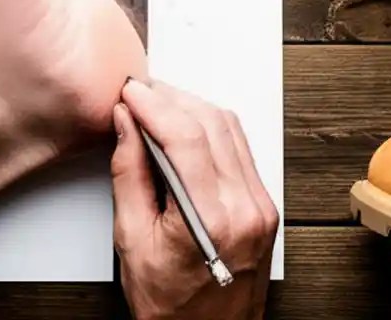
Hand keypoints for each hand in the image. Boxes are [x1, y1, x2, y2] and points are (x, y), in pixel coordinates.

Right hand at [112, 79, 277, 319]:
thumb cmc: (170, 308)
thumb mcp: (132, 242)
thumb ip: (129, 175)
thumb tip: (126, 125)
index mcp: (212, 219)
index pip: (186, 137)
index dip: (155, 104)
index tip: (130, 92)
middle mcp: (246, 208)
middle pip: (212, 124)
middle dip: (172, 100)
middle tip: (139, 94)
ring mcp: (261, 206)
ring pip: (231, 131)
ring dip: (193, 109)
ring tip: (157, 106)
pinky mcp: (265, 207)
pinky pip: (241, 151)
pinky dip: (212, 130)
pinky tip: (186, 129)